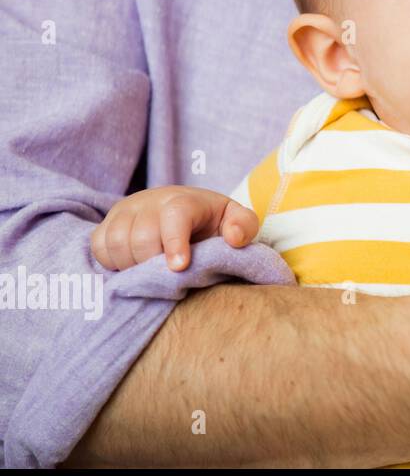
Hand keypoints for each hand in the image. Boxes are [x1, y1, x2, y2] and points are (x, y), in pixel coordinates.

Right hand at [91, 186, 258, 271]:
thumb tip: (234, 239)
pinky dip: (112, 262)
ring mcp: (125, 210)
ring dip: (132, 265)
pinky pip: (99, 246)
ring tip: (151, 272)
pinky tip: (132, 267)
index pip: (175, 214)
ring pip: (116, 242)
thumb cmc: (212, 223)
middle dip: (154, 263)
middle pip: (141, 236)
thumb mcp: (236, 221)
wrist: (183, 211)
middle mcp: (150, 201)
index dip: (175, 242)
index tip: (179, 268)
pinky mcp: (106, 223)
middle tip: (168, 276)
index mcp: (185, 200)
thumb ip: (244, 226)